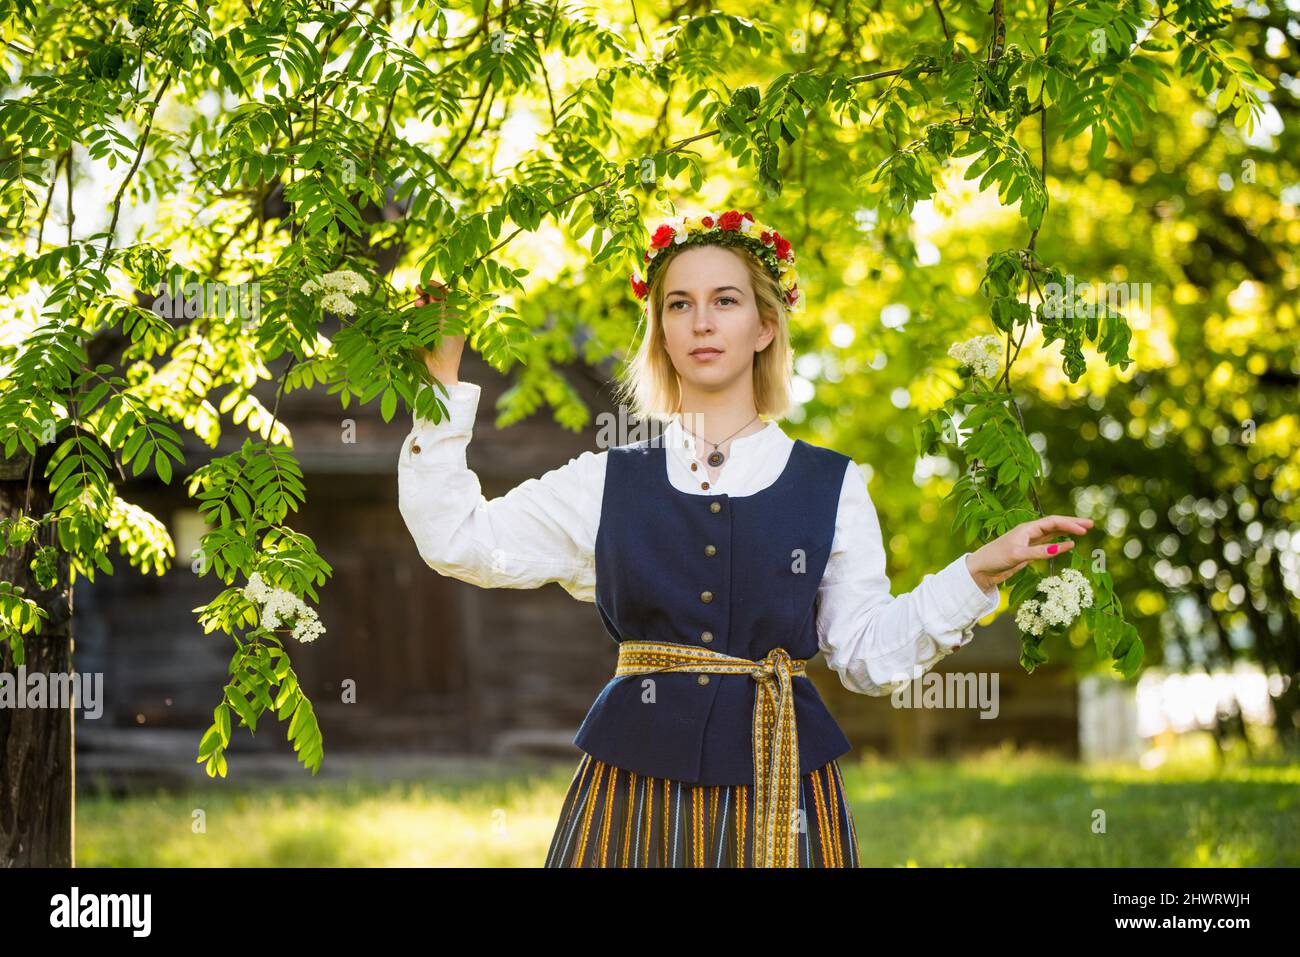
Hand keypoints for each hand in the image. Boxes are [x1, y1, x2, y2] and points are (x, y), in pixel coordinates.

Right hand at [411, 282, 464, 384]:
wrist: (438, 370)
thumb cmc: (448, 348)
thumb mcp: (446, 325)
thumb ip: (441, 308)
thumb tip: (436, 291)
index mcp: (454, 318)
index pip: (446, 297)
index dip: (437, 288)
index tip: (428, 282)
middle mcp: (443, 319)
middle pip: (434, 300)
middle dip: (426, 293)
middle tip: (418, 289)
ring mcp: (431, 326)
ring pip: (425, 307)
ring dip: (420, 302)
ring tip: (416, 304)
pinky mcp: (420, 332)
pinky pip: (416, 317)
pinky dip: (414, 312)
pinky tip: (412, 312)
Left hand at [965, 515, 1094, 591]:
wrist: (981, 568)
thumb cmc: (996, 558)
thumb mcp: (1017, 555)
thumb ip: (1038, 552)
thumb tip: (1061, 548)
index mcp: (1027, 528)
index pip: (1053, 522)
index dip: (1069, 524)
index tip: (1084, 529)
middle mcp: (1029, 532)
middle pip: (1055, 524)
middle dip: (1072, 523)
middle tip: (1091, 524)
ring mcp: (1030, 541)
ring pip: (1053, 532)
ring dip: (1068, 531)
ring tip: (1084, 529)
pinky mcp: (1029, 551)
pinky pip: (1048, 543)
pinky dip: (1060, 542)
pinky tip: (1069, 543)